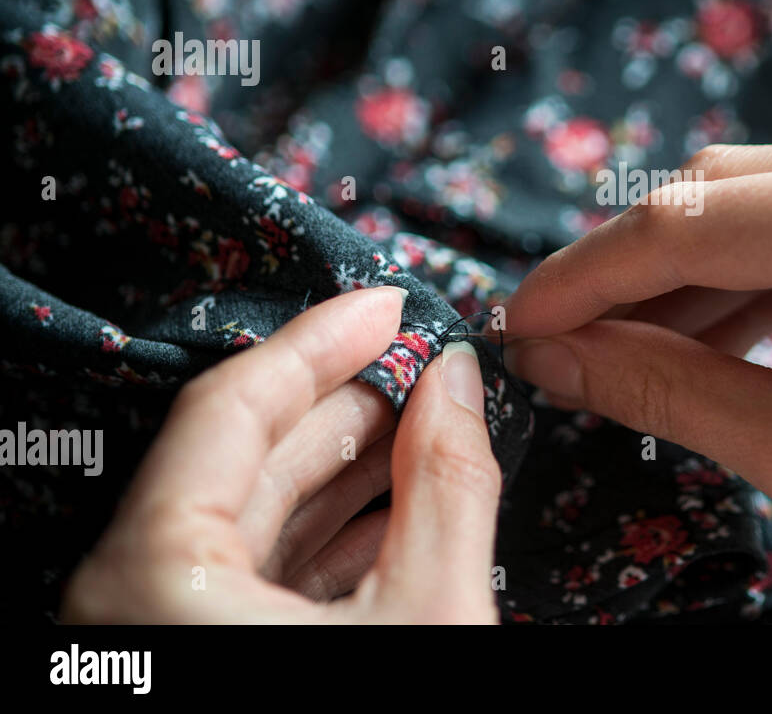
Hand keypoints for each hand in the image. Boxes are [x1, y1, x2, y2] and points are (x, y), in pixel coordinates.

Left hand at [62, 287, 500, 622]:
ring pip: (253, 513)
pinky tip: (400, 508)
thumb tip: (456, 381)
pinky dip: (333, 534)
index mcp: (154, 575)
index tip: (386, 305)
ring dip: (350, 468)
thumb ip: (448, 484)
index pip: (232, 405)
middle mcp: (132, 598)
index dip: (322, 343)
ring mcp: (160, 628)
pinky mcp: (198, 648)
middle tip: (426, 367)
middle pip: (244, 455)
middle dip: (350, 405)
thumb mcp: (429, 613)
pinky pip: (255, 569)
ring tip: (429, 429)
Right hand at [504, 135, 771, 621]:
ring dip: (697, 277)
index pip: (693, 219)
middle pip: (731, 191)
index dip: (588, 275)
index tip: (522, 322)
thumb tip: (556, 355)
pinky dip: (768, 281)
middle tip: (562, 339)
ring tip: (628, 352)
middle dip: (636, 269)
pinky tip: (715, 337)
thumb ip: (663, 386)